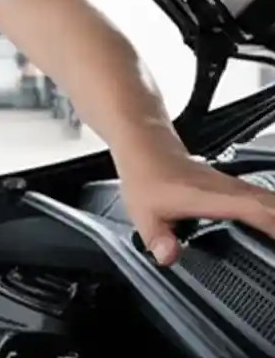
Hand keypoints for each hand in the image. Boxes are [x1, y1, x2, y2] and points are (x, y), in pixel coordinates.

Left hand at [117, 151, 274, 265]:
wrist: (148, 149)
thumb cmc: (148, 178)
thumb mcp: (144, 213)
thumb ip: (158, 238)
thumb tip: (168, 258)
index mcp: (215, 197)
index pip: (260, 212)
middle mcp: (233, 191)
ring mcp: (238, 188)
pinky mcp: (238, 190)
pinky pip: (269, 203)